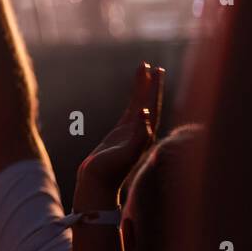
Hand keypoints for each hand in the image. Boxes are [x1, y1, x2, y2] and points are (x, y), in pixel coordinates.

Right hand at [75, 62, 163, 208]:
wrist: (97, 184)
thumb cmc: (109, 171)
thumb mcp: (125, 154)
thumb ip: (137, 136)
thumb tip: (146, 115)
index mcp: (144, 134)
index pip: (151, 105)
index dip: (153, 88)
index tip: (154, 71)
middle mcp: (141, 132)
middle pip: (148, 102)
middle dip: (150, 84)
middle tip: (151, 66)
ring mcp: (131, 133)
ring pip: (139, 105)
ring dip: (142, 89)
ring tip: (142, 72)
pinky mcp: (120, 135)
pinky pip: (130, 113)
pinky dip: (133, 101)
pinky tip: (135, 96)